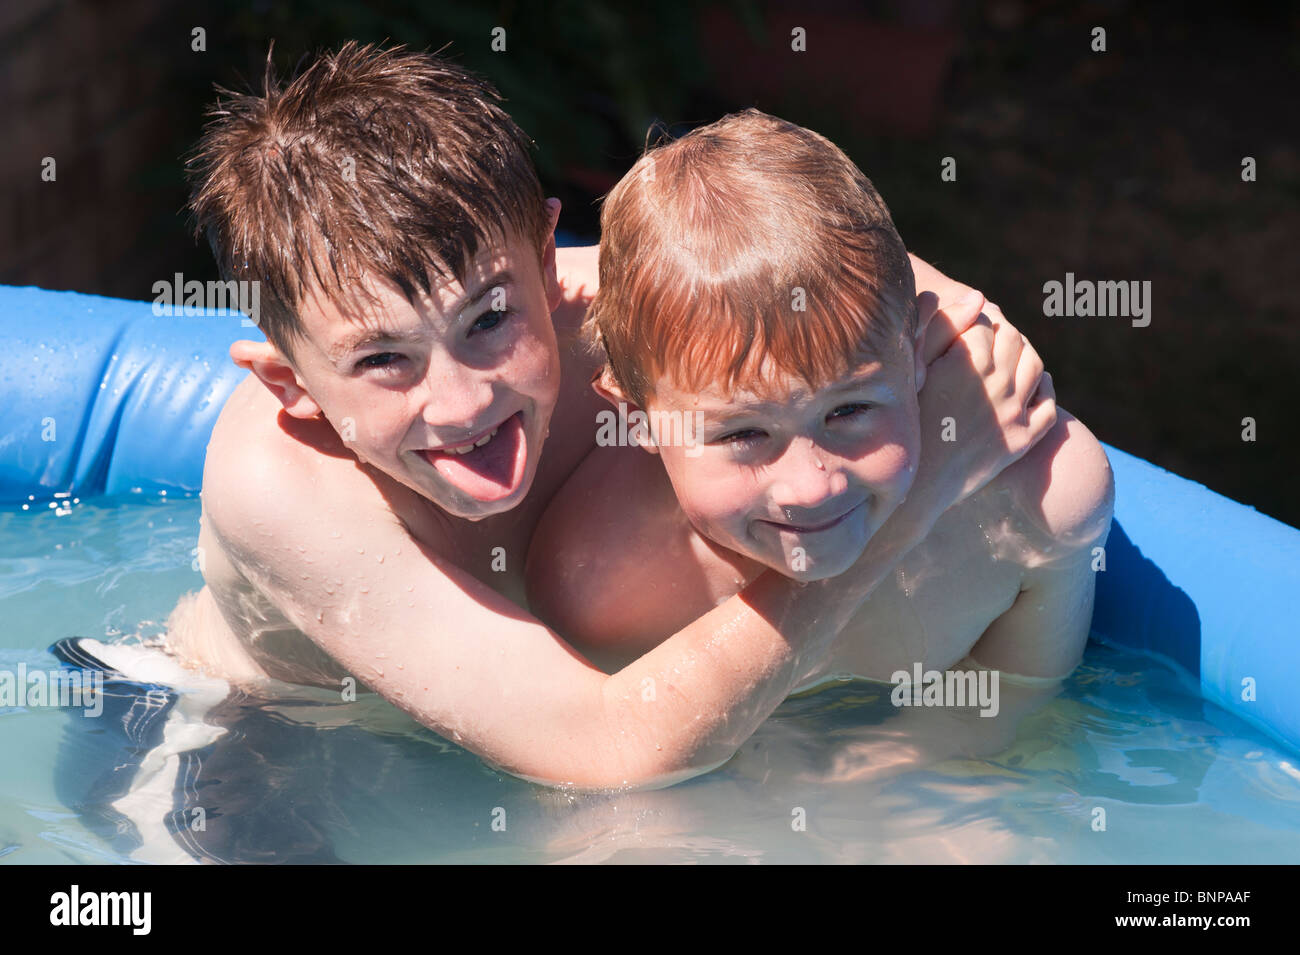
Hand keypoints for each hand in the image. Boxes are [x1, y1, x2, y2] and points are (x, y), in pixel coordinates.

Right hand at [912, 294, 1056, 518]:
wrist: (911, 484)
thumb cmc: (899, 422)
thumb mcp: (909, 369)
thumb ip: (940, 327)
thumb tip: (979, 295)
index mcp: (968, 362)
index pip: (986, 323)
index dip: (974, 321)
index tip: (963, 327)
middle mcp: (997, 384)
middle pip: (1014, 339)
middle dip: (1000, 334)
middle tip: (983, 341)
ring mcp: (1013, 413)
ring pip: (1035, 366)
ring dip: (1023, 354)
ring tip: (1005, 358)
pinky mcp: (1022, 440)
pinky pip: (1048, 405)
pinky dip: (1043, 388)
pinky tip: (1029, 385)